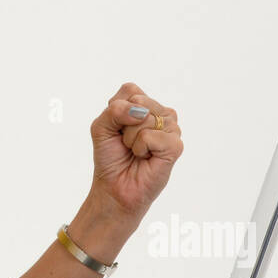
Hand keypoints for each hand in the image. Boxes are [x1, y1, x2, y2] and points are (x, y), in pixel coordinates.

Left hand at [86, 82, 183, 225]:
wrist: (114, 187)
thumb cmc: (110, 157)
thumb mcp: (101, 126)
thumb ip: (115, 110)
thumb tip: (140, 111)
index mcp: (146, 105)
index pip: (131, 90)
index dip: (116, 110)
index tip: (117, 129)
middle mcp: (162, 114)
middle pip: (138, 101)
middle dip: (123, 124)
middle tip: (127, 143)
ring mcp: (172, 129)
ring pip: (145, 118)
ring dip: (131, 138)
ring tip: (136, 151)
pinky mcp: (175, 146)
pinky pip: (150, 135)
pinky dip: (140, 148)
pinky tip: (145, 158)